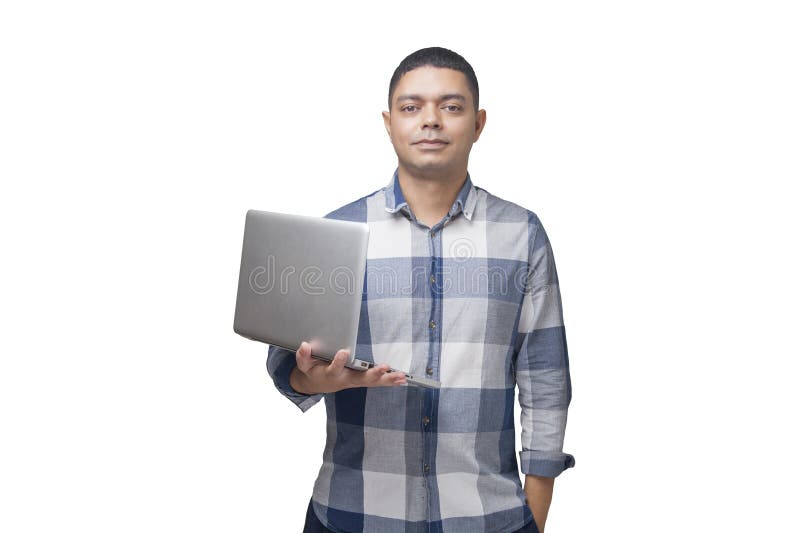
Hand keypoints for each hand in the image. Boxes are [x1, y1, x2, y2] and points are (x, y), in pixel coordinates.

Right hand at [290, 341, 406, 393]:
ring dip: (387, 379)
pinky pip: (377, 383)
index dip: (339, 360)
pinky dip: (390, 381)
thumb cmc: (313, 372)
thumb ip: (304, 356)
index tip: (344, 351)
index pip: (335, 368)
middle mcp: (346, 379)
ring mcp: (356, 381)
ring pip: (373, 382)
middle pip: (361, 378)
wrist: (317, 384)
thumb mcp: (304, 365)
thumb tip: (304, 345)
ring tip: (400, 376)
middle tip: (384, 367)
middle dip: (373, 373)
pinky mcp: (362, 381)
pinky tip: (402, 380)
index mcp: (332, 374)